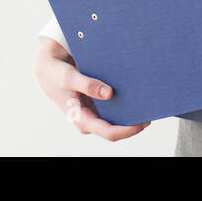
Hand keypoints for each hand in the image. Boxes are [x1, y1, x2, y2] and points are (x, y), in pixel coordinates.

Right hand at [33, 36, 150, 140]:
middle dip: (135, 120)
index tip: (143, 121)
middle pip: (118, 126)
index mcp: (82, 119)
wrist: (48, 68)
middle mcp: (91, 119)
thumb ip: (87, 84)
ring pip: (119, 116)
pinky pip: (117, 105)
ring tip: (149, 96)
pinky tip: (138, 89)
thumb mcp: (68, 77)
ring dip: (133, 109)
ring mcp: (95, 111)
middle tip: (153, 106)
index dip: (128, 130)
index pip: (109, 132)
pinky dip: (127, 99)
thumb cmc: (56, 74)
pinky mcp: (99, 102)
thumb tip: (109, 93)